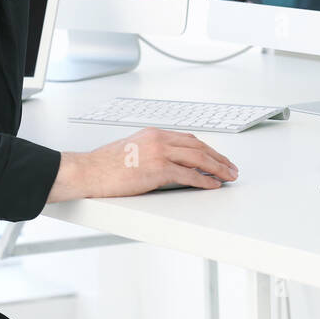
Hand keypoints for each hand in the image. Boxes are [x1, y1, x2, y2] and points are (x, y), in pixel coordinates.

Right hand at [47, 128, 238, 200]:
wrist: (88, 171)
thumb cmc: (104, 165)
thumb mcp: (132, 150)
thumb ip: (151, 152)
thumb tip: (168, 164)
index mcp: (154, 134)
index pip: (189, 139)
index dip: (207, 149)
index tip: (217, 157)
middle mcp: (159, 139)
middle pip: (199, 147)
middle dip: (218, 158)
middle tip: (231, 168)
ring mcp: (159, 153)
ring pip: (198, 159)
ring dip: (218, 168)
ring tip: (229, 176)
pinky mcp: (158, 169)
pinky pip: (189, 175)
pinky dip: (204, 180)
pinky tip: (213, 185)